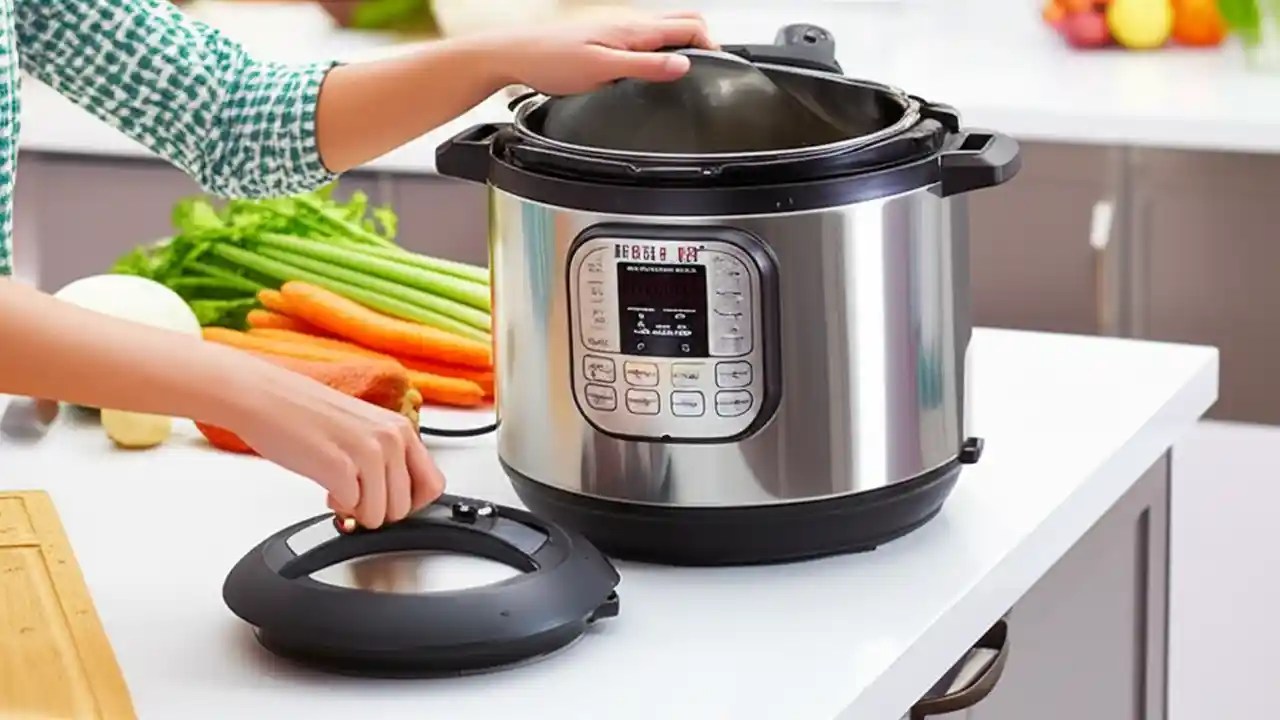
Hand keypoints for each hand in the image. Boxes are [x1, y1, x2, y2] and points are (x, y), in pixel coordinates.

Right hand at [224, 355, 444, 529]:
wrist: (264, 397)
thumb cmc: (305, 413)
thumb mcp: (364, 429)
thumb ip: (387, 459)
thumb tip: (399, 500)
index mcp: (400, 429)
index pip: (433, 485)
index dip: (409, 503)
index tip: (387, 500)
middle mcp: (391, 438)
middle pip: (404, 508)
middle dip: (377, 511)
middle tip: (354, 494)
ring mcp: (368, 452)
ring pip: (380, 516)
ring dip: (356, 512)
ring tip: (338, 488)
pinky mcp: (340, 467)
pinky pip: (353, 511)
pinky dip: (337, 508)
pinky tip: (325, 488)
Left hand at [483, 11, 716, 95]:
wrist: (515, 54)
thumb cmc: (550, 60)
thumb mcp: (603, 70)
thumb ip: (646, 66)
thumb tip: (683, 65)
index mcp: (634, 29)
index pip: (690, 26)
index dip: (711, 45)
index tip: (719, 67)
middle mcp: (629, 22)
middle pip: (682, 22)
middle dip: (703, 40)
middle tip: (711, 66)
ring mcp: (619, 27)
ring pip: (665, 27)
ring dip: (684, 42)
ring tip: (691, 68)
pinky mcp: (607, 36)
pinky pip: (647, 37)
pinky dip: (663, 48)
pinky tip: (657, 66)